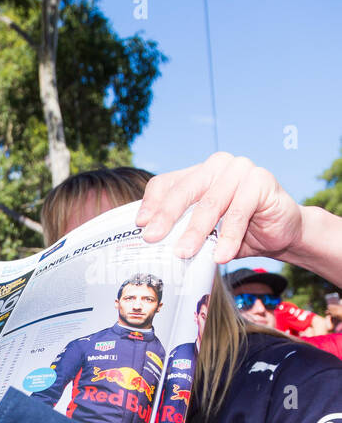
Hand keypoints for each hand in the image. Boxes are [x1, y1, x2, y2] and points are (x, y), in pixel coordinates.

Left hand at [136, 152, 303, 263]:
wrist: (281, 233)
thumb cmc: (237, 232)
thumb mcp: (204, 231)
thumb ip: (180, 230)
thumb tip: (148, 245)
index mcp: (198, 173)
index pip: (165, 183)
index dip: (151, 204)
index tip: (140, 226)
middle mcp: (217, 166)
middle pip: (184, 190)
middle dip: (166, 217)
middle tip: (151, 239)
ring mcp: (240, 169)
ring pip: (210, 203)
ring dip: (196, 231)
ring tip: (184, 254)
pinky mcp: (261, 180)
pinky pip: (239, 212)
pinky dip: (229, 237)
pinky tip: (220, 257)